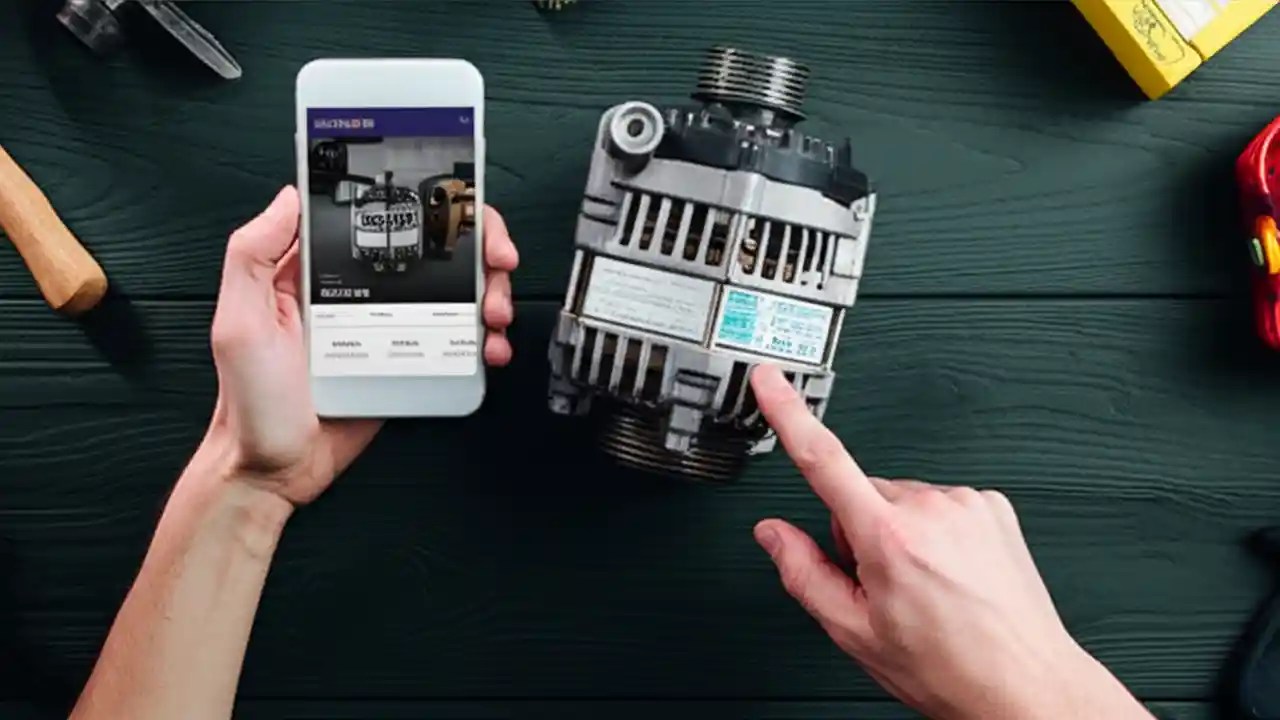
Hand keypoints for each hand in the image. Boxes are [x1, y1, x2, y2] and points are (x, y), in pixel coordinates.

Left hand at [202, 186, 519, 505]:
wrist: (276, 469)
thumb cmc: (250, 400)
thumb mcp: (240, 319)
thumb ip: (254, 253)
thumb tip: (289, 197)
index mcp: (321, 270)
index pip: (382, 216)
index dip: (429, 204)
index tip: (459, 211)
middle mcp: (362, 291)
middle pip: (437, 248)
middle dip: (481, 245)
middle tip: (497, 261)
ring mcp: (391, 326)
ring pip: (458, 291)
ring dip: (491, 292)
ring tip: (493, 315)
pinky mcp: (410, 360)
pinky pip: (457, 340)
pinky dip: (484, 339)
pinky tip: (488, 348)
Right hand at [748, 365, 1152, 719]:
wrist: (1024, 685)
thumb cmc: (948, 667)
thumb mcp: (854, 632)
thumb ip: (803, 574)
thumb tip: (774, 535)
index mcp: (888, 537)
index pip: (823, 460)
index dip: (789, 414)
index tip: (770, 380)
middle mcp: (930, 508)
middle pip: (862, 496)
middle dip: (860, 531)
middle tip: (882, 584)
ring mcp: (967, 503)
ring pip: (902, 500)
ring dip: (900, 532)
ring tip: (924, 585)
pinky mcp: (993, 505)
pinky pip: (941, 505)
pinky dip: (936, 532)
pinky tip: (949, 572)